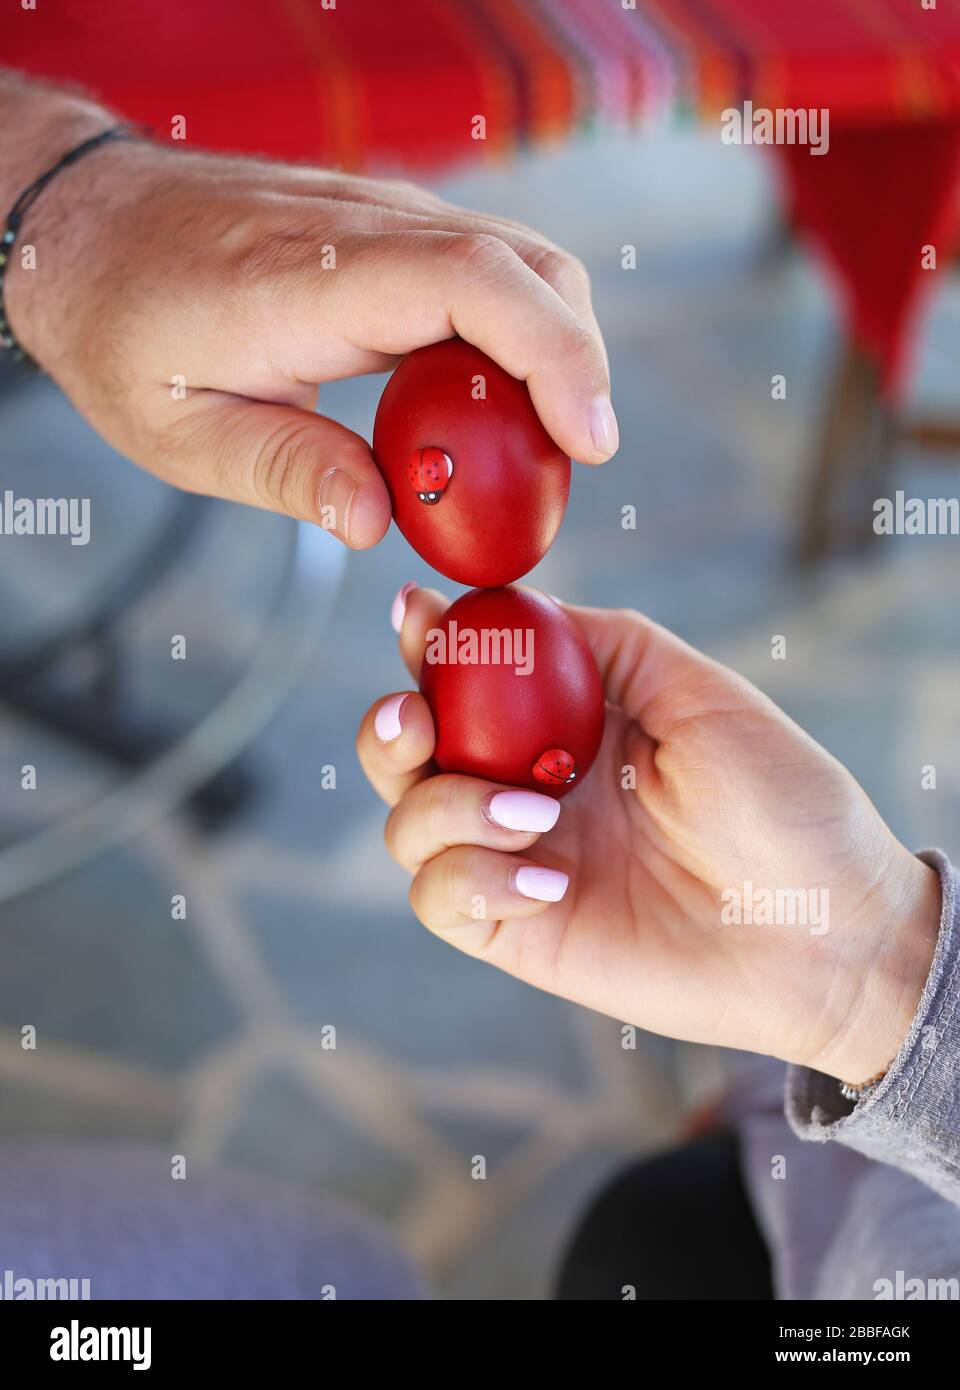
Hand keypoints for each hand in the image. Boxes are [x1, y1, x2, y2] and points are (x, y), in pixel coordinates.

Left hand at [2, 76, 615, 547]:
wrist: (89, 225)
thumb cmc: (124, 329)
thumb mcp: (180, 434)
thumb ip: (287, 473)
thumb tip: (380, 523)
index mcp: (308, 281)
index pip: (471, 284)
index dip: (554, 354)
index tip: (590, 438)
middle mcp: (360, 230)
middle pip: (527, 265)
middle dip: (578, 362)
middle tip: (574, 463)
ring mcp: (380, 219)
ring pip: (519, 261)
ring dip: (552, 348)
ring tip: (532, 447)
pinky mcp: (388, 230)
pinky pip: (483, 268)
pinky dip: (516, 331)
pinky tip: (489, 403)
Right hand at [357, 588, 941, 1083]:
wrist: (830, 931)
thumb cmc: (784, 803)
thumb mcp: (701, 693)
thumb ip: (608, 644)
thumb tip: (522, 606)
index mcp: (570, 725)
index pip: (469, 677)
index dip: (428, 643)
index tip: (416, 615)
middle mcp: (531, 788)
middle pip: (410, 754)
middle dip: (390, 728)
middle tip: (417, 718)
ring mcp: (521, 861)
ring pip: (409, 825)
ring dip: (445, 806)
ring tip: (532, 811)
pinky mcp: (522, 932)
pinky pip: (441, 899)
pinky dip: (471, 877)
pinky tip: (544, 876)